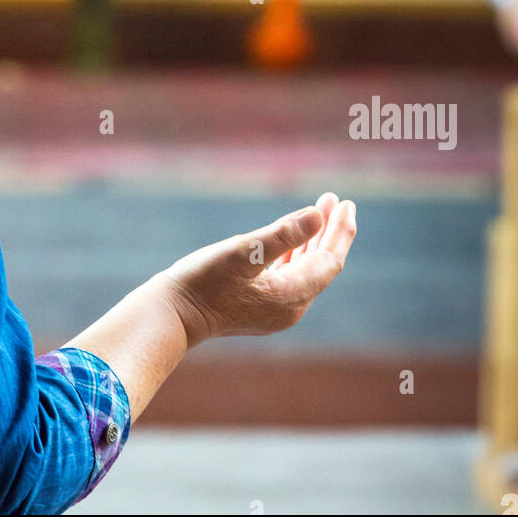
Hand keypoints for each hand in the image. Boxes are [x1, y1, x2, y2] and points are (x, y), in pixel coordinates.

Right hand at [163, 192, 355, 346]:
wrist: (172, 316)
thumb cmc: (203, 281)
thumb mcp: (243, 252)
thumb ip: (282, 234)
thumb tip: (318, 215)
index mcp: (291, 296)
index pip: (328, 261)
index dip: (339, 232)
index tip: (345, 203)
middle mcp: (290, 308)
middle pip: (321, 266)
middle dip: (330, 232)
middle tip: (335, 200)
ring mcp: (276, 310)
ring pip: (306, 270)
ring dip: (313, 240)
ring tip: (320, 211)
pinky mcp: (261, 306)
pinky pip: (290, 276)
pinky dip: (295, 254)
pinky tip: (294, 241)